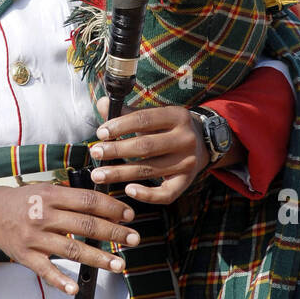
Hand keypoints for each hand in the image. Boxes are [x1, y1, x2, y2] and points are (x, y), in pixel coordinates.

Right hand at [0, 182, 139, 293]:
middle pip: (85, 225)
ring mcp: (35, 238)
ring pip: (71, 250)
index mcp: (51, 195)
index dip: (111, 208)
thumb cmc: (24, 201)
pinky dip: (60, 281)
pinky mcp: (26, 256)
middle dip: (113, 233)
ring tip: (119, 265)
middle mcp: (44, 215)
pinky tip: (76, 289)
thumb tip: (106, 205)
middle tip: (134, 239)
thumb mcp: (46, 189)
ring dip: (98, 258)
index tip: (129, 215)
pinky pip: (46, 271)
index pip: (88, 201)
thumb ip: (72, 196)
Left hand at [89, 98, 221, 204]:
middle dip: (116, 150)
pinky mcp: (187, 181)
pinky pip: (166, 194)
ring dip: (120, 173)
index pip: (144, 119)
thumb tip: (102, 103)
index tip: (101, 133)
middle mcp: (185, 139)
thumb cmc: (169, 127)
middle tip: (95, 152)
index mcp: (177, 116)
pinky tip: (128, 190)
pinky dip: (147, 195)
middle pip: (145, 146)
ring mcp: (188, 162)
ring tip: (98, 175)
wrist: (204, 142)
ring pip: (150, 170)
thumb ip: (128, 112)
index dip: (120, 125)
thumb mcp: (155, 115)